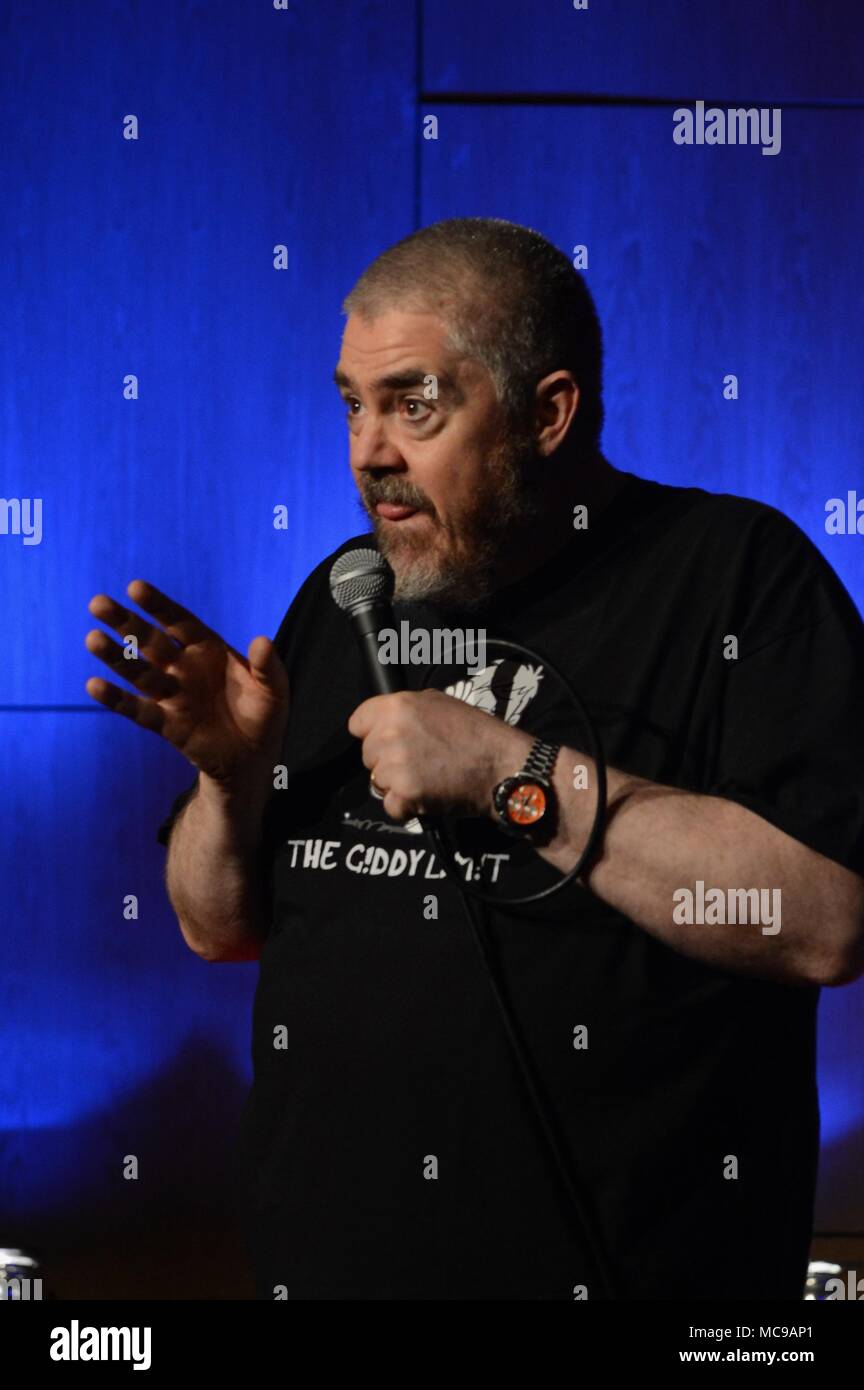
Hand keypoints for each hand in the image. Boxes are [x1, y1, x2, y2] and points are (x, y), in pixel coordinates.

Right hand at [84, 580, 289, 787]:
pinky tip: (94, 685)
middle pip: (151, 641)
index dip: (159, 606)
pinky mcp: (165, 724)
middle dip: (126, 624)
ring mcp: (172, 695)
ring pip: (139, 672)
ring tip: (93, 639)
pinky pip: (138, 709)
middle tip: (98, 604)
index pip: (179, 623)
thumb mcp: (273, 690)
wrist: (252, 758)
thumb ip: (267, 666)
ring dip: (117, 657)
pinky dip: (117, 699)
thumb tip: (262, 641)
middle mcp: (184, 668)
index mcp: (208, 650)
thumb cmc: (263, 715)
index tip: (135, 588)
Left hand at [347, 688, 532, 823]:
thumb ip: (406, 709)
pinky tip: (427, 796)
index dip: (372, 733)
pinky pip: (390, 806)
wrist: (501, 765)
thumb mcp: (440, 703)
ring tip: (427, 778)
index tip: (386, 742)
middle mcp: (390, 733)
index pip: (357, 723)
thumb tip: (386, 719)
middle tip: (417, 762)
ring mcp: (395, 764)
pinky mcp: (405, 793)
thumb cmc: (477, 734)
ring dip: (397, 785)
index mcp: (397, 706)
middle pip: (367, 755)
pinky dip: (407, 807)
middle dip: (387, 761)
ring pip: (377, 781)